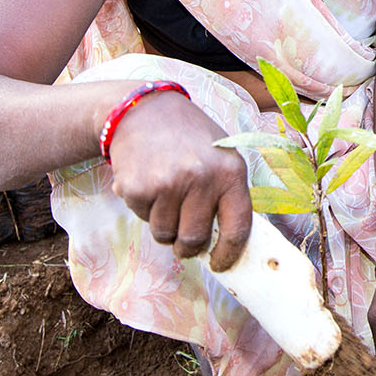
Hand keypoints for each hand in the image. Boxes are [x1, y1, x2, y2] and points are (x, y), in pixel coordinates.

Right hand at [106, 91, 252, 271]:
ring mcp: (168, 184)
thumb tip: (229, 243)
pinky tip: (148, 182)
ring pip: (165, 234)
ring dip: (164, 225)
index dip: (229, 254)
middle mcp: (202, 179)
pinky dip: (144, 208)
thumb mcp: (221, 156)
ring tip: (165, 195)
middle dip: (188, 245)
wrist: (143, 110)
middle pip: (195, 239)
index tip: (220, 264)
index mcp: (231, 172)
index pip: (237, 228)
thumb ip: (227, 194)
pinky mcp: (138, 187)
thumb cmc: (189, 137)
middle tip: (183, 238)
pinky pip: (142, 218)